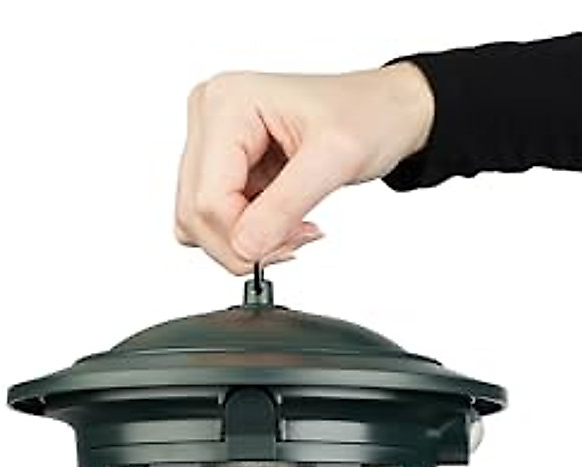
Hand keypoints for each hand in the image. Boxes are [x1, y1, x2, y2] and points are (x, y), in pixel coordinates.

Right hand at [175, 65, 433, 273]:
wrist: (386, 112)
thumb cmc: (368, 116)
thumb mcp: (334, 161)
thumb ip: (283, 208)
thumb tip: (245, 249)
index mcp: (227, 103)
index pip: (207, 199)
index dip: (244, 236)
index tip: (293, 242)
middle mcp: (210, 116)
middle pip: (195, 214)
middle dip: (245, 242)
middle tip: (295, 239)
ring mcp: (212, 140)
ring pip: (200, 222)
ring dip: (245, 240)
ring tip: (293, 225)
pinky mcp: (222, 163)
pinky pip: (215, 219)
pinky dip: (246, 232)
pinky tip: (282, 218)